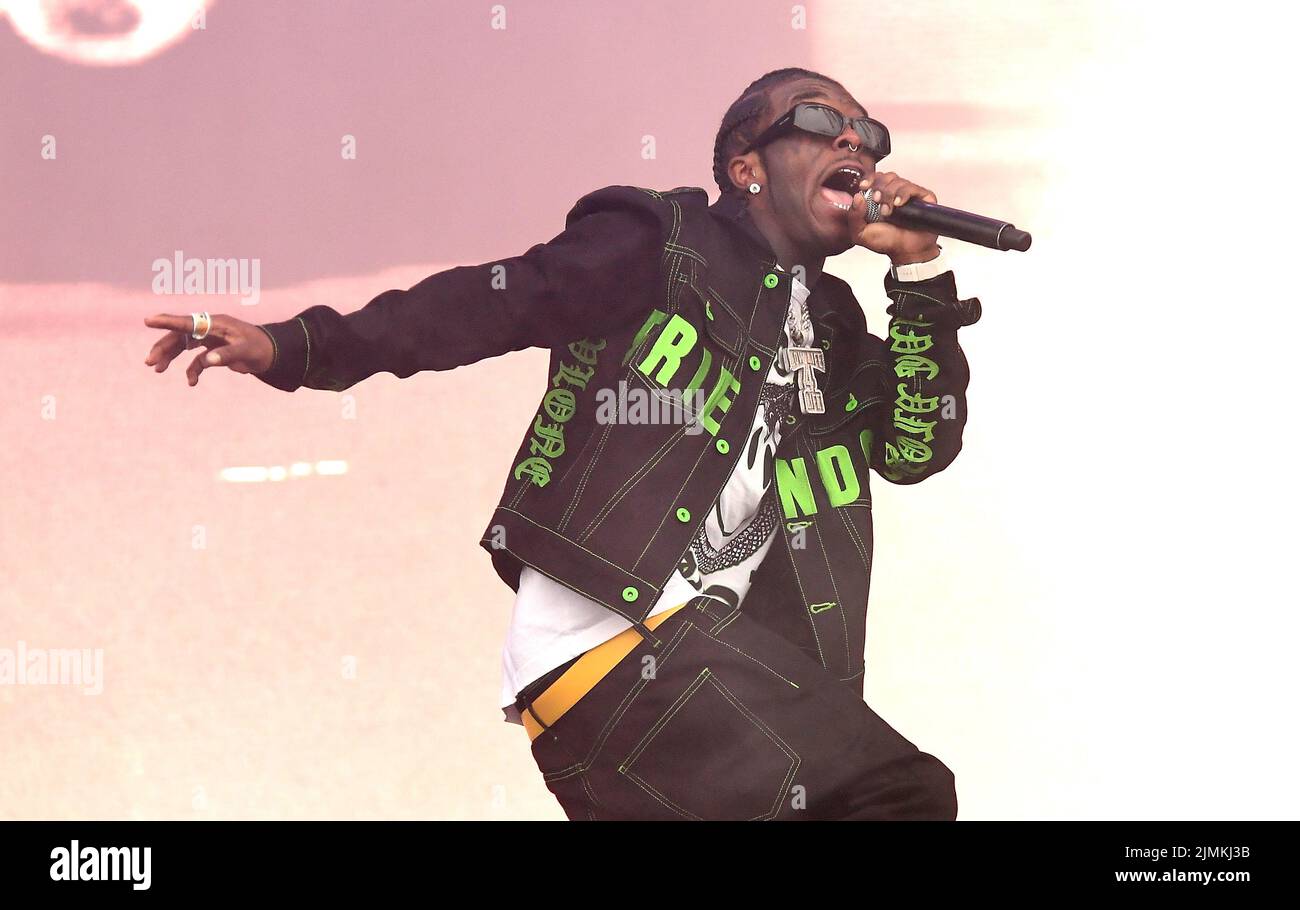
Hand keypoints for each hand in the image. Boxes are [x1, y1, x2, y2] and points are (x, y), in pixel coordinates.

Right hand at [143, 312, 274, 385]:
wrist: (273, 354)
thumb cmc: (260, 348)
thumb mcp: (246, 351)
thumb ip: (227, 355)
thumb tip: (207, 361)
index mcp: (215, 324)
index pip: (187, 322)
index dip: (167, 321)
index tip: (148, 320)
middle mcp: (210, 329)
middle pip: (180, 336)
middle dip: (164, 348)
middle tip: (150, 362)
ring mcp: (211, 339)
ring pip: (184, 346)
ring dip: (170, 357)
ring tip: (157, 369)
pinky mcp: (214, 351)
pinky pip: (197, 360)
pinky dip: (192, 370)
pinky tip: (191, 382)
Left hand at [851, 171, 940, 264]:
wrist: (906, 252)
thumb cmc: (888, 242)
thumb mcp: (861, 233)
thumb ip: (854, 216)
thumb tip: (857, 197)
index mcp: (878, 198)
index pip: (874, 179)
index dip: (868, 179)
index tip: (864, 186)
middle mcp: (893, 193)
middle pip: (885, 177)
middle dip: (879, 188)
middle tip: (877, 201)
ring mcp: (908, 194)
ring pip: (898, 180)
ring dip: (890, 194)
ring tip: (889, 211)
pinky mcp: (922, 197)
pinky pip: (913, 187)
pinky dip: (904, 194)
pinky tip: (899, 204)